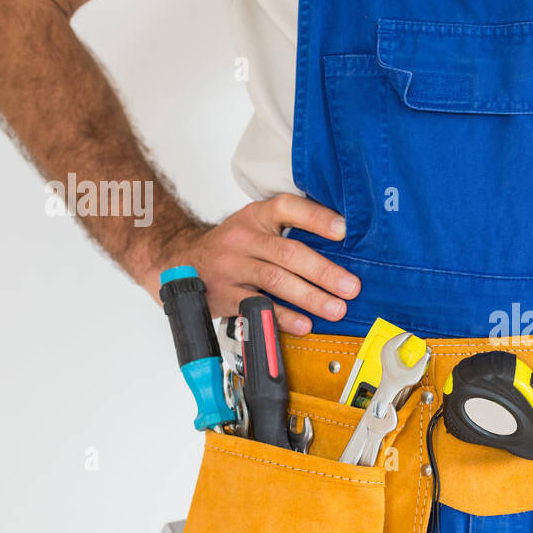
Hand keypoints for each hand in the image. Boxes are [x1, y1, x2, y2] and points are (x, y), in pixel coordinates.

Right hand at [147, 193, 358, 335]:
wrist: (181, 262)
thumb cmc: (234, 247)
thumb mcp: (255, 227)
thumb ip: (288, 233)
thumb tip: (342, 250)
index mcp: (256, 216)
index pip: (288, 208)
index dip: (316, 218)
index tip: (343, 230)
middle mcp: (243, 238)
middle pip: (288, 253)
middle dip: (324, 272)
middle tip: (351, 287)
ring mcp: (232, 266)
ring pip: (276, 280)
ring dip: (310, 297)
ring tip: (336, 309)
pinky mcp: (224, 294)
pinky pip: (257, 306)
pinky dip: (283, 317)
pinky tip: (303, 324)